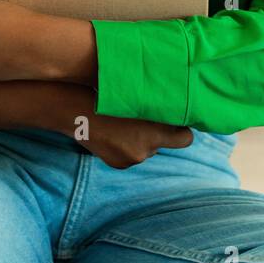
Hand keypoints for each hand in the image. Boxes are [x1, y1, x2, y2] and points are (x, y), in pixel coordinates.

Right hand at [71, 109, 193, 169]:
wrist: (77, 112)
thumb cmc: (109, 98)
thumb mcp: (138, 99)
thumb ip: (158, 109)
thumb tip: (176, 108)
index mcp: (154, 134)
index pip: (185, 139)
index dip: (182, 129)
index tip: (177, 120)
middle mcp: (146, 150)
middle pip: (163, 143)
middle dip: (158, 133)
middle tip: (146, 117)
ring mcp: (131, 159)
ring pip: (145, 148)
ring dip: (140, 139)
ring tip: (123, 122)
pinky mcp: (118, 164)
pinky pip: (131, 155)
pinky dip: (126, 145)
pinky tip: (113, 132)